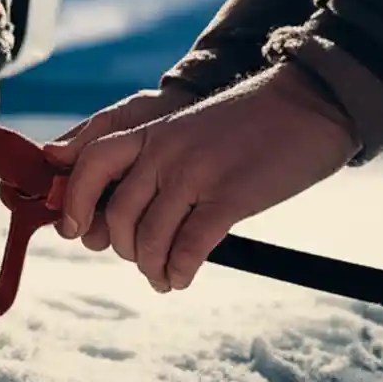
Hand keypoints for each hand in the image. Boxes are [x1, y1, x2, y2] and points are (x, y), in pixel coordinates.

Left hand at [49, 63, 359, 292]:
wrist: (308, 104)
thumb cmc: (246, 123)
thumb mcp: (184, 128)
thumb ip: (150, 156)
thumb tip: (118, 201)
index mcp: (149, 132)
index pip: (90, 166)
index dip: (74, 202)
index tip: (74, 230)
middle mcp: (164, 152)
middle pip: (118, 215)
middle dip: (125, 249)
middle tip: (140, 261)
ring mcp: (195, 174)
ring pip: (151, 237)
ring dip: (152, 267)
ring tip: (162, 277)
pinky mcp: (230, 196)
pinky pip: (189, 246)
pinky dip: (180, 270)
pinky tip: (182, 277)